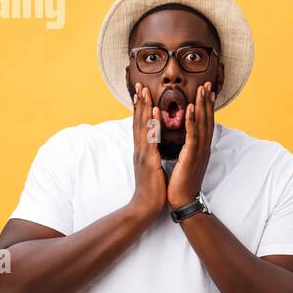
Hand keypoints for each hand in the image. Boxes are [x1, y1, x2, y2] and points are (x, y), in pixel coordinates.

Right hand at [130, 83, 166, 215]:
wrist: (145, 207)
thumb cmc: (152, 189)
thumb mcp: (152, 168)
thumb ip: (152, 156)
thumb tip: (154, 149)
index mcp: (142, 151)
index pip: (140, 127)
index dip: (140, 110)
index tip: (141, 95)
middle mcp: (139, 149)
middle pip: (138, 122)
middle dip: (139, 103)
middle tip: (140, 85)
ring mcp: (142, 153)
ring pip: (142, 126)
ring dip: (143, 107)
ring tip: (144, 91)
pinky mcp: (148, 159)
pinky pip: (151, 137)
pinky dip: (151, 123)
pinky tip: (154, 111)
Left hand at [168, 81, 215, 209]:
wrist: (182, 200)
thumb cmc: (181, 182)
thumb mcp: (186, 161)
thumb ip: (188, 148)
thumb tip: (187, 139)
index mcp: (201, 148)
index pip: (206, 123)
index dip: (207, 106)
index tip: (207, 92)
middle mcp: (203, 147)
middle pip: (207, 119)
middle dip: (207, 101)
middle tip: (208, 83)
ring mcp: (199, 152)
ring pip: (202, 124)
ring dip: (201, 105)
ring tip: (201, 89)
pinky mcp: (191, 157)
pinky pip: (192, 135)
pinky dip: (191, 120)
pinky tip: (190, 107)